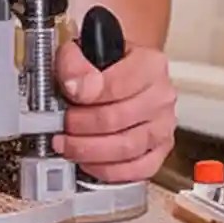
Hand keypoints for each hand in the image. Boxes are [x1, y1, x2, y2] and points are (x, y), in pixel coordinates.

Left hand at [51, 41, 175, 182]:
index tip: (68, 96)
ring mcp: (163, 126)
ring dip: (89, 151)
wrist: (120, 75)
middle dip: (80, 127)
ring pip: (126, 148)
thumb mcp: (84, 51)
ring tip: (67, 146)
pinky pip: (137, 170)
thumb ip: (74, 62)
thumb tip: (76, 87)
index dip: (86, 95)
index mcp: (150, 65)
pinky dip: (108, 171)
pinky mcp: (160, 151)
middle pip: (117, 120)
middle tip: (60, 127)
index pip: (117, 85)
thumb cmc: (104, 67)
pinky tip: (88, 163)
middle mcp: (162, 96)